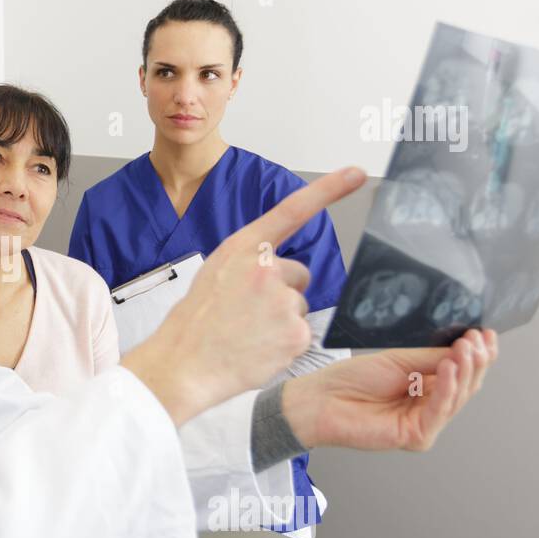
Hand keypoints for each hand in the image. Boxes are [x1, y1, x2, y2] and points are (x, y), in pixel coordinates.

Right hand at [122, 166, 366, 425]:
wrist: (183, 364)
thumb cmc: (194, 324)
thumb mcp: (215, 275)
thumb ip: (248, 264)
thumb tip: (274, 270)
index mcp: (243, 249)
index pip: (292, 210)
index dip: (329, 189)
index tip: (355, 173)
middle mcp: (267, 268)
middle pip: (298, 275)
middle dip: (282, 292)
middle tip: (248, 313)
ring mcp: (283, 301)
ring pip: (298, 306)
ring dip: (280, 320)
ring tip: (246, 334)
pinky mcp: (295, 332)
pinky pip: (300, 334)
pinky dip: (283, 344)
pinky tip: (256, 349)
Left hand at [283, 328, 497, 450]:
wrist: (321, 399)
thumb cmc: (351, 380)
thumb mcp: (398, 360)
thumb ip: (432, 357)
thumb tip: (465, 346)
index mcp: (426, 387)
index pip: (461, 371)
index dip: (477, 354)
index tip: (486, 333)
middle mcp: (429, 406)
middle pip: (465, 385)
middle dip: (475, 361)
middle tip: (477, 339)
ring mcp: (425, 423)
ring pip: (457, 397)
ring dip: (463, 370)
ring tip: (464, 348)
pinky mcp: (417, 436)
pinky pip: (439, 410)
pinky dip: (446, 387)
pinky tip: (448, 368)